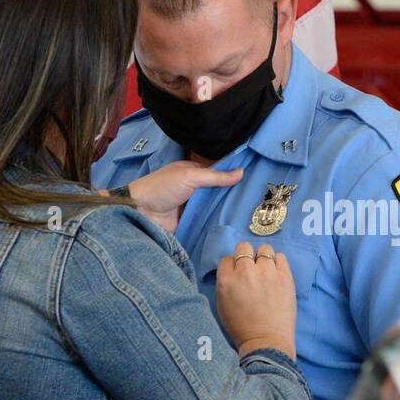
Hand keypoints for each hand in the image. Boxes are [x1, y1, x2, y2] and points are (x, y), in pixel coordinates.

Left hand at [106, 161, 242, 231]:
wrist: (140, 212)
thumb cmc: (162, 187)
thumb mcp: (190, 176)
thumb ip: (215, 176)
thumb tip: (241, 172)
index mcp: (193, 173)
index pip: (218, 173)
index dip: (233, 176)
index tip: (254, 181)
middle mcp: (194, 189)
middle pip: (217, 192)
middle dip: (232, 195)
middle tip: (258, 201)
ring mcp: (192, 207)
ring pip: (214, 208)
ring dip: (227, 211)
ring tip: (253, 215)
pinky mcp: (190, 223)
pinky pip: (207, 223)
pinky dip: (217, 224)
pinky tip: (236, 227)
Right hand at [216, 241, 296, 357]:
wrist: (266, 341)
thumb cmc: (241, 328)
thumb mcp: (222, 305)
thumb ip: (225, 283)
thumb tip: (233, 270)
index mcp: (226, 280)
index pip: (226, 259)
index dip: (232, 266)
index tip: (237, 274)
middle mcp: (245, 272)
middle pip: (243, 248)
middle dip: (246, 257)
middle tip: (251, 270)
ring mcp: (267, 272)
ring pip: (264, 249)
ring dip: (263, 257)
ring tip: (266, 271)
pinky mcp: (285, 276)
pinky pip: (280, 256)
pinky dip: (277, 262)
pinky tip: (276, 273)